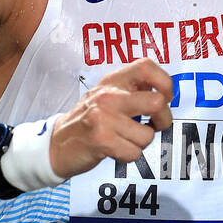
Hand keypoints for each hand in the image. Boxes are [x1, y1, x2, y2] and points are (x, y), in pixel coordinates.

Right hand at [50, 58, 173, 177]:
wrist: (57, 143)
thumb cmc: (88, 120)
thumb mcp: (107, 95)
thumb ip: (132, 89)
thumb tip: (165, 92)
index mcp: (113, 81)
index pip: (147, 67)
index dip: (165, 83)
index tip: (164, 97)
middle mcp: (108, 95)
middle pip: (156, 102)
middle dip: (163, 119)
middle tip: (154, 125)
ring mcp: (103, 117)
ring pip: (147, 135)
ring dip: (140, 143)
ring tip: (124, 139)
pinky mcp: (101, 140)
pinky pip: (134, 152)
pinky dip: (129, 156)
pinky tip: (116, 149)